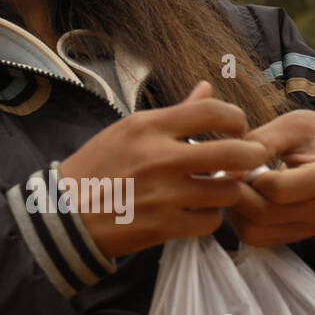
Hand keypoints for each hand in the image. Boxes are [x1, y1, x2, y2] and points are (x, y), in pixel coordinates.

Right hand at [58, 81, 269, 257]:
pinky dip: (208, 218)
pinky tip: (197, 213)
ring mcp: (164, 194)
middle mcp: (160, 157)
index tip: (239, 128)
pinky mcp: (164, 226)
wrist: (63, 215)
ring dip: (228, 191)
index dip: (236, 119)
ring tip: (218, 189)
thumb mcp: (128, 131)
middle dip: (251, 154)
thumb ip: (175, 113)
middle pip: (234, 151)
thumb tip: (207, 88)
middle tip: (251, 159)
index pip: (212, 111)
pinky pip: (210, 221)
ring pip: (227, 190)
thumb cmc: (96, 168)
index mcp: (149, 126)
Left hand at [225, 109, 314, 245]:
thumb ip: (261, 142)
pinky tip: (244, 198)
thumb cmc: (312, 134)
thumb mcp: (290, 125)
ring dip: (235, 211)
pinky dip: (241, 220)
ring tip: (237, 186)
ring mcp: (313, 227)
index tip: (239, 161)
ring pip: (256, 232)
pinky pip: (258, 238)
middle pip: (264, 215)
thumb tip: (229, 172)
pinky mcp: (298, 235)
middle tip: (228, 175)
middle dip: (237, 195)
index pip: (277, 189)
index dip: (249, 176)